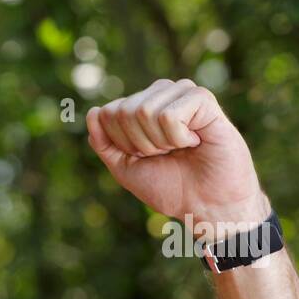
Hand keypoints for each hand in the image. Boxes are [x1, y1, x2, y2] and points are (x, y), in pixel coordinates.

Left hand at [87, 79, 267, 230]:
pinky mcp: (203, 100)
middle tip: (165, 153)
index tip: (145, 157)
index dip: (121, 144)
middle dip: (139, 144)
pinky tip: (195, 141)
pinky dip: (177, 138)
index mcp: (141, 106)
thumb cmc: (169, 187)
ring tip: (181, 147)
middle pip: (124, 111)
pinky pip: (168, 115)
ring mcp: (183, 94)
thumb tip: (93, 112)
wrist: (206, 205)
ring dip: (158, 142)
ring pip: (144, 110)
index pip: (108, 113)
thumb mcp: (125, 167)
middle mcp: (162, 94)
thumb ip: (104, 142)